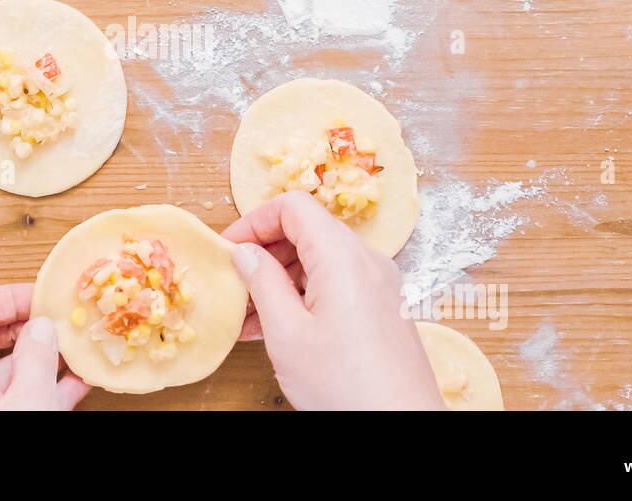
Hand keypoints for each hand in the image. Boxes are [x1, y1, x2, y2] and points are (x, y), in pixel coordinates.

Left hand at [0, 283, 91, 409]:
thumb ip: (36, 360)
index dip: (7, 296)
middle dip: (29, 324)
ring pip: (7, 369)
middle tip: (62, 319)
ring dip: (45, 356)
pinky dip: (47, 384)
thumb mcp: (27, 403)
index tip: (44, 298)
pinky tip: (79, 378)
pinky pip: (17, 394)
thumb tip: (43, 326)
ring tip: (79, 346)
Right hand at [224, 191, 443, 410]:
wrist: (401, 424)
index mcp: (342, 256)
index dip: (254, 220)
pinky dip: (305, 295)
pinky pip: (338, 284)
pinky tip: (280, 327)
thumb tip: (245, 253)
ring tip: (250, 317)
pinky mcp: (384, 306)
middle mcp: (367, 260)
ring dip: (282, 279)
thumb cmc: (346, 384)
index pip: (293, 206)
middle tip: (236, 285)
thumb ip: (262, 283)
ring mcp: (379, 283)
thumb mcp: (288, 333)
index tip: (229, 248)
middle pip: (307, 230)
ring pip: (321, 260)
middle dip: (266, 253)